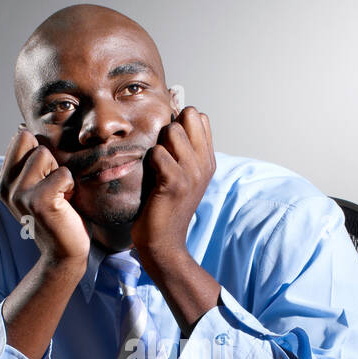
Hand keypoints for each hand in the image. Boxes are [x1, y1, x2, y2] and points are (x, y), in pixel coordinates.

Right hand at [0, 126, 89, 265]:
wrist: (64, 252)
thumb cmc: (58, 214)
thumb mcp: (36, 185)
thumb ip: (29, 161)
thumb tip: (21, 127)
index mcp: (5, 181)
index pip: (20, 137)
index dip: (40, 152)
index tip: (45, 179)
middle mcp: (8, 187)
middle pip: (32, 141)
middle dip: (49, 160)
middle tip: (53, 187)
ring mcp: (21, 194)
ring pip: (45, 154)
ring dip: (60, 173)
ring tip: (59, 196)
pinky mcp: (39, 201)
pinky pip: (63, 173)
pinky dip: (70, 186)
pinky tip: (66, 204)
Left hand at [132, 107, 214, 259]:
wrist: (164, 243)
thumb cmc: (163, 207)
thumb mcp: (179, 176)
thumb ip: (180, 151)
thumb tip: (169, 122)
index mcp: (207, 160)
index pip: (201, 118)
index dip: (181, 121)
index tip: (169, 143)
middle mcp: (204, 164)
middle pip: (191, 115)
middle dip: (171, 126)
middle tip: (162, 152)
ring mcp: (192, 173)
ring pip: (174, 130)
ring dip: (159, 143)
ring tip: (156, 166)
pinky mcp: (175, 183)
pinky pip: (158, 152)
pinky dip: (150, 160)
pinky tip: (151, 177)